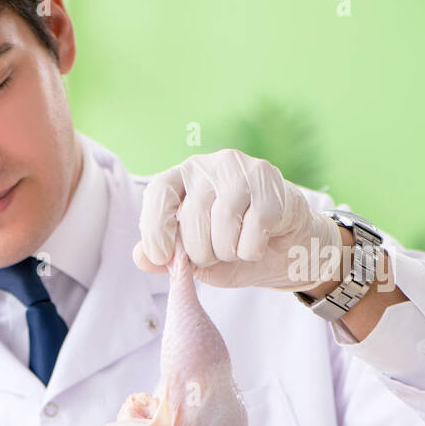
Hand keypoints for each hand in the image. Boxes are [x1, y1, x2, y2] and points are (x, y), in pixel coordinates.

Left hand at [131, 148, 340, 290]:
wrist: (283, 250)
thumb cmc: (231, 249)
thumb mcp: (191, 259)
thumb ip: (164, 257)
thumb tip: (141, 256)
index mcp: (182, 178)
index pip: (159, 192)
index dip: (156, 227)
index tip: (163, 256)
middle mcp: (209, 166)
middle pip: (193, 215)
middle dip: (201, 252)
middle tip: (214, 256)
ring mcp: (242, 169)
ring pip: (224, 221)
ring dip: (228, 251)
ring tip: (236, 249)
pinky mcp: (271, 182)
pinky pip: (254, 228)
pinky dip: (252, 248)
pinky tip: (259, 241)